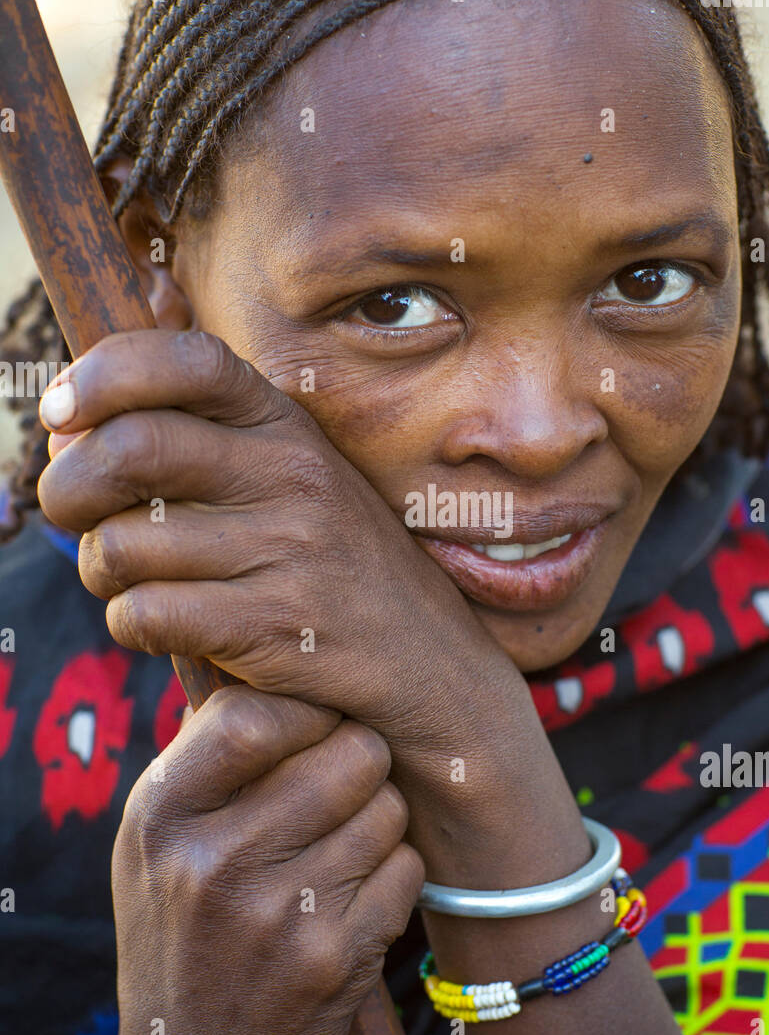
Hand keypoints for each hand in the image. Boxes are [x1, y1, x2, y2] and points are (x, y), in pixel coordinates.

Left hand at [37, 330, 521, 780]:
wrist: (438, 673)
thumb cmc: (343, 577)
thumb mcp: (298, 488)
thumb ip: (202, 451)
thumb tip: (69, 425)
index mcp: (292, 430)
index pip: (189, 361)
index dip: (106, 373)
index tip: (63, 409)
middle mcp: (293, 478)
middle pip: (131, 449)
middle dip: (68, 486)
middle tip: (70, 513)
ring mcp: (288, 553)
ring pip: (123, 544)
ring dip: (102, 572)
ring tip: (135, 583)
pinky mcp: (275, 628)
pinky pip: (146, 614)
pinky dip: (134, 626)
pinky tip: (170, 630)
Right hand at [107, 685, 422, 1034]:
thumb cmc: (182, 930)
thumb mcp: (157, 840)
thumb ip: (207, 754)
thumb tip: (275, 663)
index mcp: (163, 815)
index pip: (256, 714)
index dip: (306, 706)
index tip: (317, 719)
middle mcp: (214, 861)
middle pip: (349, 751)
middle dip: (360, 760)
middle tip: (343, 783)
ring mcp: (278, 914)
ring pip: (388, 808)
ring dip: (380, 821)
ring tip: (341, 848)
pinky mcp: (335, 959)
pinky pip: (407, 870)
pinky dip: (394, 877)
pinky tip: (354, 900)